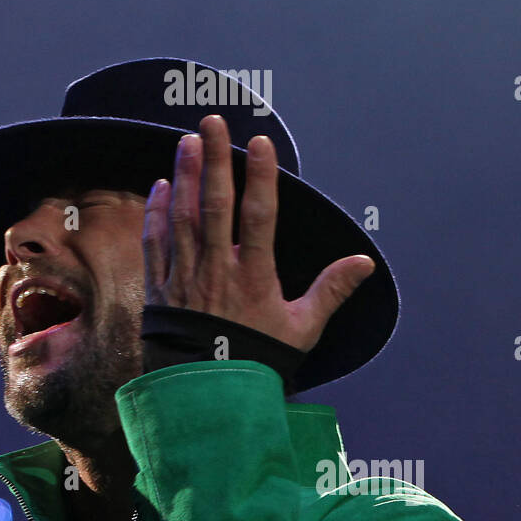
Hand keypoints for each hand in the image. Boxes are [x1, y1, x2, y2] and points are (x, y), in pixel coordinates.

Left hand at [142, 113, 373, 352]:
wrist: (206, 398)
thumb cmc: (255, 363)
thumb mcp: (300, 331)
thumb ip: (330, 292)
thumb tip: (365, 263)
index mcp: (253, 278)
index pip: (259, 217)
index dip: (260, 177)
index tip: (260, 143)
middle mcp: (216, 273)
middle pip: (215, 206)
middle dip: (214, 160)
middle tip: (211, 122)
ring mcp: (184, 281)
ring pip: (182, 219)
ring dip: (184, 177)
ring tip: (186, 142)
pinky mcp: (160, 293)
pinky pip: (156, 246)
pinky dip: (156, 215)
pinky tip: (161, 187)